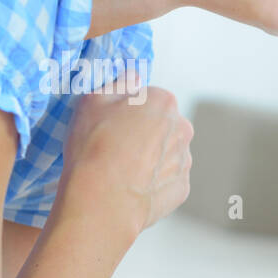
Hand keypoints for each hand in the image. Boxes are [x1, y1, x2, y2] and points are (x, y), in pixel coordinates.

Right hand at [56, 69, 193, 242]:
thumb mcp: (92, 100)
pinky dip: (153, 182)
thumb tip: (133, 76)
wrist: (102, 201)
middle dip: (144, 132)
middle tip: (115, 148)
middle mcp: (183, 129)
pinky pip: (167, 179)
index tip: (111, 123)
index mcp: (164, 102)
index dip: (127, 109)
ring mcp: (185, 160)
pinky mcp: (182, 188)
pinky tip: (132, 187)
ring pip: (166, 153)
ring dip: (150, 157)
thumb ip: (118, 83)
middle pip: (161, 125)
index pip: (148, 97)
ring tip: (122, 171)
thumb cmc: (94, 147)